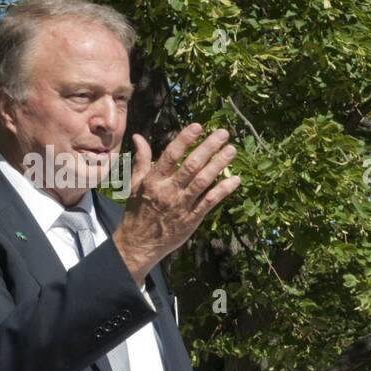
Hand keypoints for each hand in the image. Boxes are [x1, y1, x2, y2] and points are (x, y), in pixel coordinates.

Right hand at [112, 125, 241, 283]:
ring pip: (203, 181)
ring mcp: (182, 205)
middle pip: (191, 165)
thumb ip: (141, 159)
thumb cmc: (137, 211)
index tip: (199, 126)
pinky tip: (235, 180)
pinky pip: (210, 202)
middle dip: (209, 148)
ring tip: (232, 150)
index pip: (171, 155)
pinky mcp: (192, 219)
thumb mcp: (135, 184)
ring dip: (219, 164)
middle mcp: (168, 191)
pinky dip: (223, 190)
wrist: (139, 243)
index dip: (185, 139)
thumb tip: (138, 136)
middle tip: (223, 134)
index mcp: (153, 180)